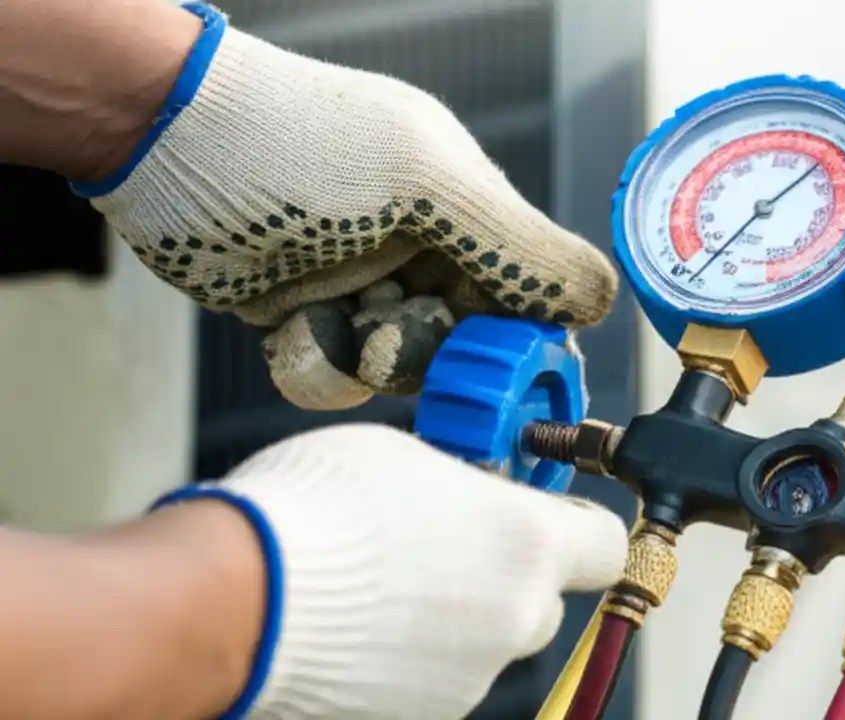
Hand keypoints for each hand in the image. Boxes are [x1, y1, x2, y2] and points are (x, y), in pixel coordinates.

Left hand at [78, 4, 617, 409]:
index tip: (508, 381)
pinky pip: (335, 371)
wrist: (158, 138)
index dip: (523, 341)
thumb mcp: (426, 185)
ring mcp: (361, 282)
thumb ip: (520, 245)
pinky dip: (314, 364)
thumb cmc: (292, 143)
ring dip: (365, 359)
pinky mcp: (304, 314)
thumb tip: (605, 297)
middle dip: (431, 354)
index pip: (528, 293)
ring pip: (398, 368)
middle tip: (387, 339)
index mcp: (465, 208)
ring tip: (332, 322)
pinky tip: (288, 328)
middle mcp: (421, 247)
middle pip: (464, 343)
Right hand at [160, 423, 626, 719]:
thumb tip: (471, 496)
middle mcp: (513, 618)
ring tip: (380, 584)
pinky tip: (361, 626)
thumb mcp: (404, 458)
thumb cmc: (315, 509)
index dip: (580, 529)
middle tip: (445, 543)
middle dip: (503, 574)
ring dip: (452, 616)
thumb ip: (463, 485)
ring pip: (483, 642)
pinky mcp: (420, 717)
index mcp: (525, 542)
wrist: (232, 600)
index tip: (557, 516)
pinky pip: (436, 677)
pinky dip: (412, 656)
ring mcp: (468, 678)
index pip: (605, 545)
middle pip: (540, 599)